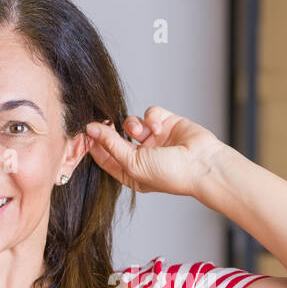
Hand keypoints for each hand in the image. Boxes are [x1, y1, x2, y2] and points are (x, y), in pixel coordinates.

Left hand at [83, 105, 228, 197]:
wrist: (202, 164)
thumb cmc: (171, 174)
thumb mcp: (133, 163)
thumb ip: (110, 145)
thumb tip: (90, 130)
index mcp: (132, 173)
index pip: (106, 158)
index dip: (94, 146)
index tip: (84, 133)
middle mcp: (141, 156)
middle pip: (115, 139)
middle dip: (109, 132)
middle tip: (102, 123)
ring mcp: (154, 140)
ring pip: (131, 123)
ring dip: (132, 125)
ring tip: (140, 131)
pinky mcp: (166, 124)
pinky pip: (150, 113)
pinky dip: (151, 117)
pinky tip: (158, 127)